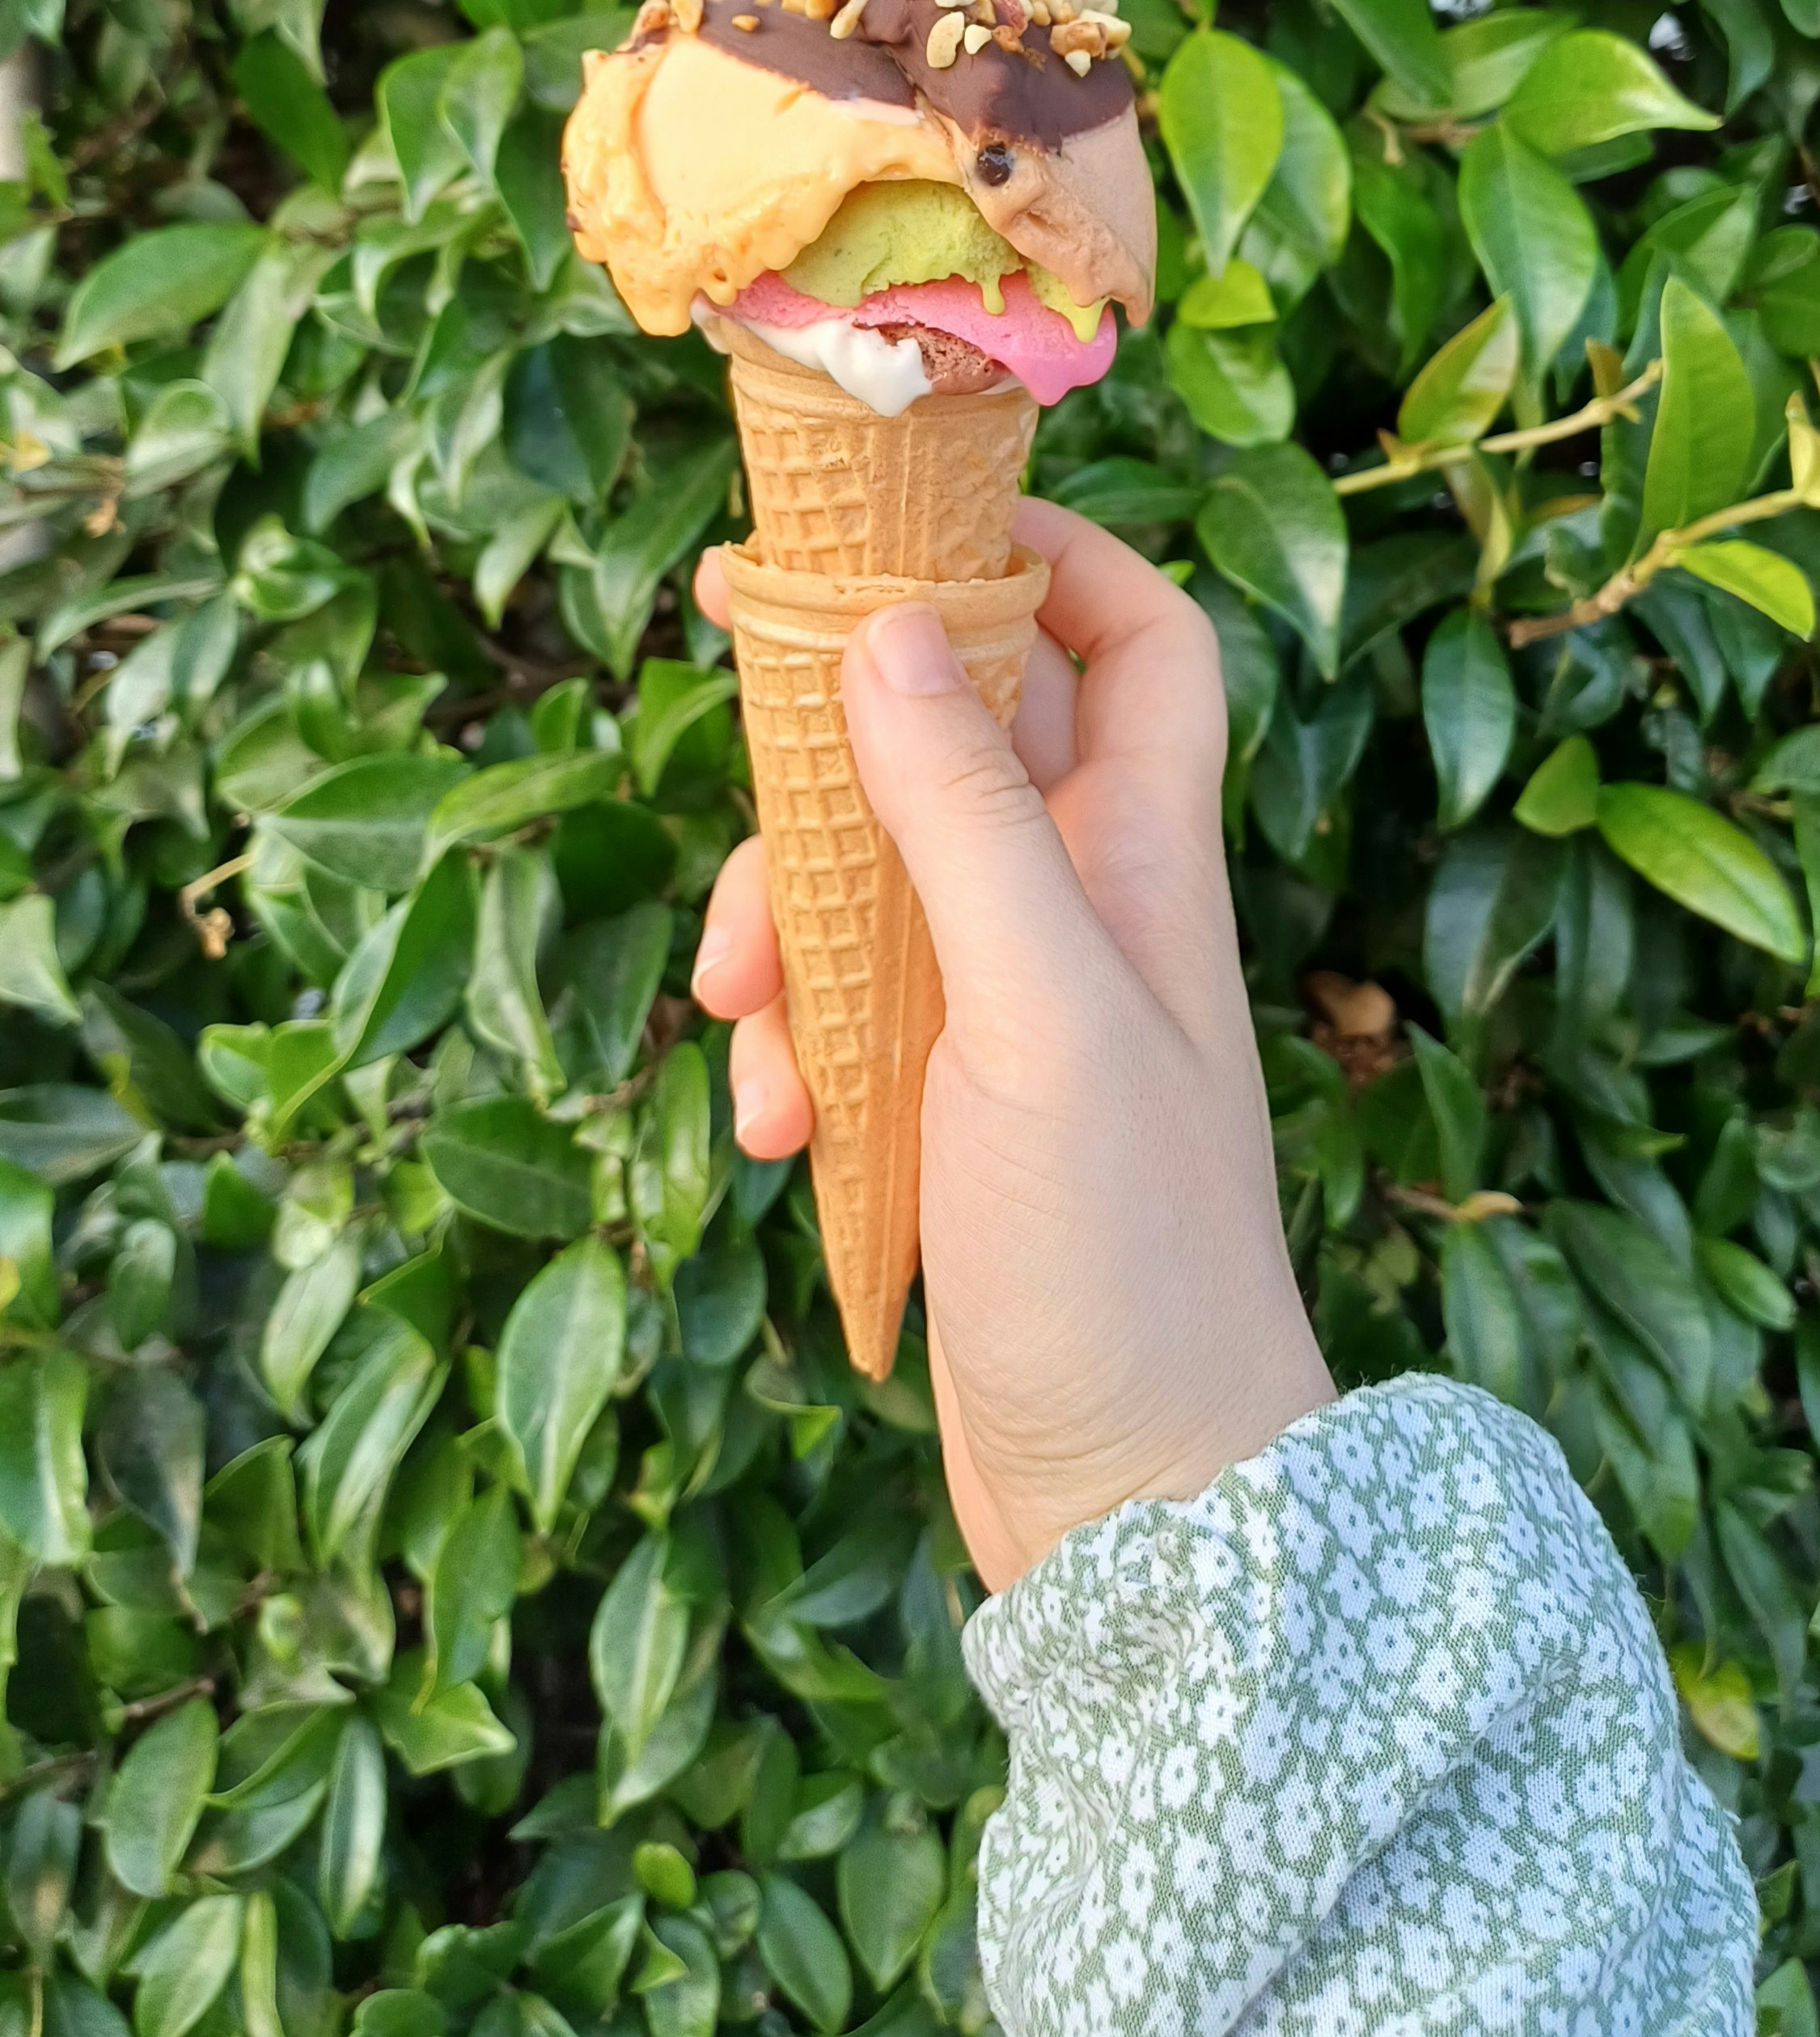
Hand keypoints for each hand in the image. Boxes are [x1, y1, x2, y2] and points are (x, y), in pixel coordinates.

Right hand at [692, 499, 1332, 1591]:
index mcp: (1141, 856)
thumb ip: (967, 818)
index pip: (1137, 637)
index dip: (1050, 554)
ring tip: (744, 1022)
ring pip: (871, 878)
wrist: (1144, 1509)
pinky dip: (790, 1050)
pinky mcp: (950, 1108)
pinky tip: (773, 1132)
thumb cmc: (1126, 1251)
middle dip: (833, 751)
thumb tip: (891, 626)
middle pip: (953, 739)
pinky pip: (843, 1014)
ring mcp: (1013, 1009)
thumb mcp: (1034, 1009)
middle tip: (734, 720)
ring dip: (784, 927)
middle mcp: (1083, 909)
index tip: (909, 528)